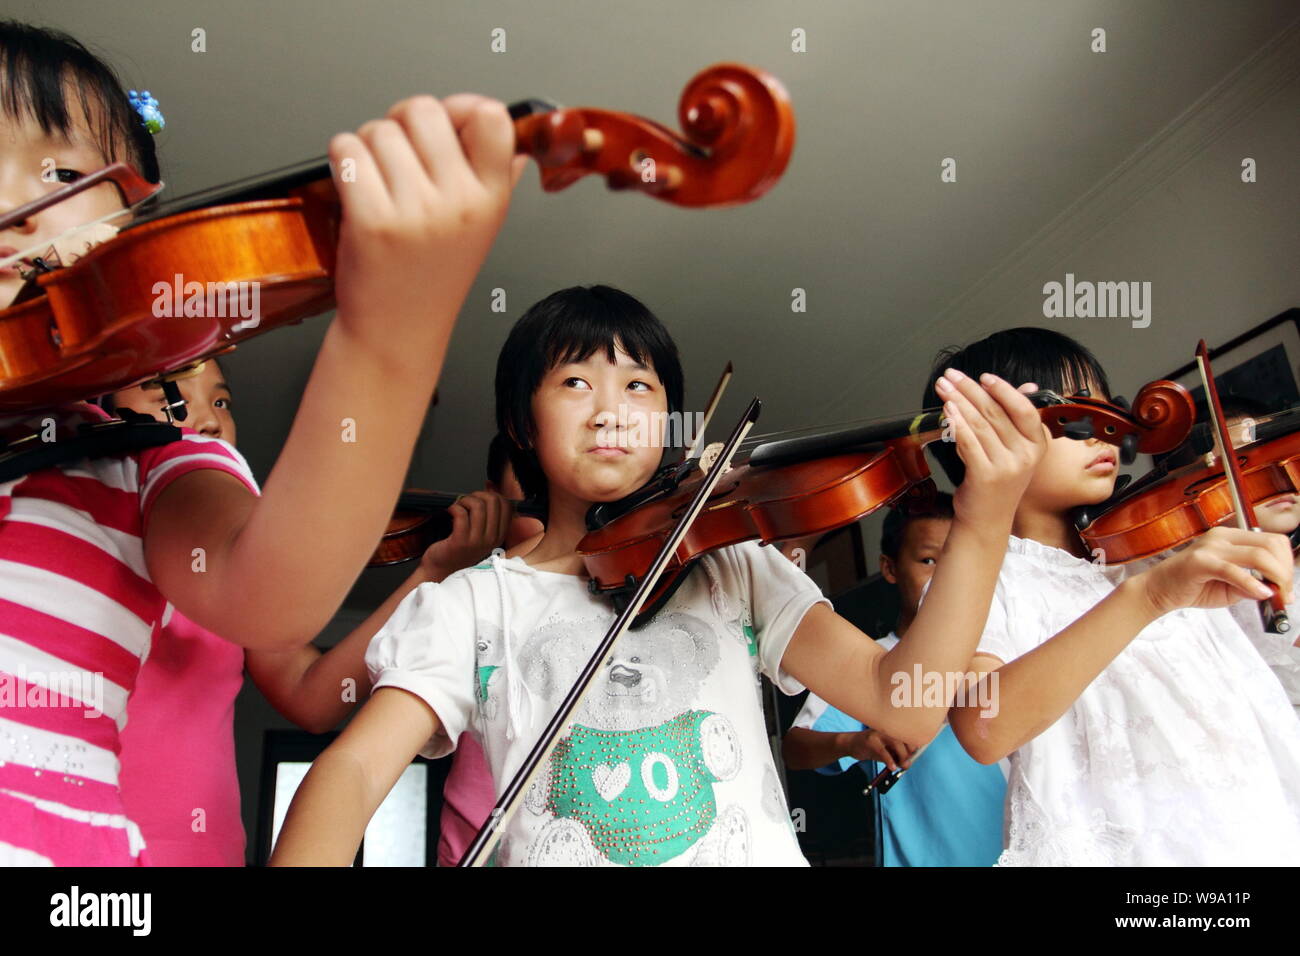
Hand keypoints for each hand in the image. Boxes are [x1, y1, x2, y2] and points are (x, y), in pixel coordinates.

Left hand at [328, 94, 527, 361]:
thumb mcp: (481, 228)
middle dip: (401, 123)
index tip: (445, 127)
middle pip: (423, 110)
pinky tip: (354, 189)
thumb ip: (497, 177)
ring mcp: (416, 212)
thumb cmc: (432, 278)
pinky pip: (347, 150)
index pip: (491, 115)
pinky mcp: (372, 220)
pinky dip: (342, 161)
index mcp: (492, 197)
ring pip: (379, 130)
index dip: (459, 109)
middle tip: (398, 156)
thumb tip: (511, 137)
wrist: (398, 330)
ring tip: (378, 185)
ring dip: (368, 147)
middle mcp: (459, 202)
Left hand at [419, 489, 511, 580]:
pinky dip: (454, 508)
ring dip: (465, 500)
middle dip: (477, 495)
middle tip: (466, 502)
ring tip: (458, 506)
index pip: (506, 506)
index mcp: (499, 536)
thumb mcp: (480, 532)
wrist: (442, 571)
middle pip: (493, 501)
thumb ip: (487, 511)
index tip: (481, 498)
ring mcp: (477, 541)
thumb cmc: (459, 551)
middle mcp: (491, 539)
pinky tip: (450, 512)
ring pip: (477, 506)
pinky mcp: (460, 542)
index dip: (492, 495)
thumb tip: (491, 486)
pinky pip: (461, 513)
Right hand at [847, 729, 914, 771]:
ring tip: (901, 766)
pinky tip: (892, 767)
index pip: (908, 735)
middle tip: (907, 764)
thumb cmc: (870, 747)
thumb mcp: (885, 751)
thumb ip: (895, 755)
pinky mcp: (870, 741)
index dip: (915, 745)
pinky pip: (883, 752)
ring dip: (902, 756)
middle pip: (905, 738)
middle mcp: (887, 728)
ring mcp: (879, 734)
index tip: (915, 755)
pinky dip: (889, 761)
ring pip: (896, 743)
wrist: (851, 744)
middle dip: (909, 753)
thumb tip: (908, 764)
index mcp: (892, 729)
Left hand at [933, 369, 1047, 528]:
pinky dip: (956, 423)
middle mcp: (1026, 455)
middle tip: (952, 376)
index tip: (984, 376)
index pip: (1023, 409)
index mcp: (1037, 445)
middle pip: (996, 412)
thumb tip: (1025, 387)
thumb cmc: (997, 483)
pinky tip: (947, 410)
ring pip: (980, 424)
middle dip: (970, 390)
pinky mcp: (986, 476)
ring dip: (958, 401)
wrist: (987, 520)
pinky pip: (968, 442)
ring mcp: (1007, 466)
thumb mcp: (1012, 450)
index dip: (1003, 390)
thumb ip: (1013, 420)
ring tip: (944, 388)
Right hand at [1135, 525, 1295, 616]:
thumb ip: (1252, 585)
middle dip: (1285, 572)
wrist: (1158, 590)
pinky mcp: (1201, 562)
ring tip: (1274, 596)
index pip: (1272, 541)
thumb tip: (1277, 590)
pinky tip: (1261, 594)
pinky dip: (1252, 584)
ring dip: (1275, 578)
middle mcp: (1222, 537)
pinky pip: (1234, 570)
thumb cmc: (1191, 586)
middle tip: (1284, 593)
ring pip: (1258, 555)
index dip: (1287, 563)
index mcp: (1231, 538)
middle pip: (1271, 545)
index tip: (1286, 586)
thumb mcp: (1230, 587)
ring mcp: (1211, 547)